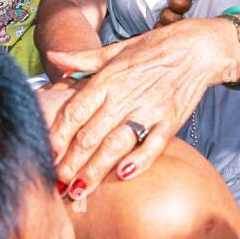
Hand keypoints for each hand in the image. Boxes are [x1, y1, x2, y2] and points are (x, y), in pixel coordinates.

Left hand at [43, 18, 238, 200]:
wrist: (196, 48)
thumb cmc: (153, 49)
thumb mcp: (115, 50)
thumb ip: (81, 58)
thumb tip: (52, 56)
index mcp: (107, 80)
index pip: (74, 112)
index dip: (57, 136)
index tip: (43, 154)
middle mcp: (124, 97)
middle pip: (90, 134)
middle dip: (70, 162)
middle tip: (55, 183)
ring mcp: (148, 111)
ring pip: (116, 144)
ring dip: (96, 169)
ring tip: (79, 190)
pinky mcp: (170, 122)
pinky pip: (153, 145)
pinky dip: (139, 160)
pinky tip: (123, 175)